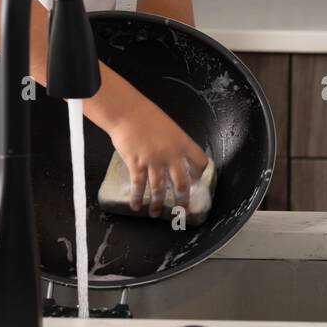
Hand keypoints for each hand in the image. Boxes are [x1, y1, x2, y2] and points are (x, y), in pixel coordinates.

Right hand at [104, 91, 207, 217]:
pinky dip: (137, 198)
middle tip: (181, 210)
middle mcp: (171, 155)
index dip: (198, 174)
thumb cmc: (146, 115)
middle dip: (182, 200)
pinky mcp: (137, 165)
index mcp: (182, 143)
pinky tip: (136, 206)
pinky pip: (138, 186)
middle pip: (181, 183)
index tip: (194, 180)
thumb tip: (174, 157)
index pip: (200, 162)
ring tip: (155, 213)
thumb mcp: (168, 127)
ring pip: (159, 189)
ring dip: (157, 204)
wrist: (126, 113)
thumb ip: (174, 143)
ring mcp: (153, 162)